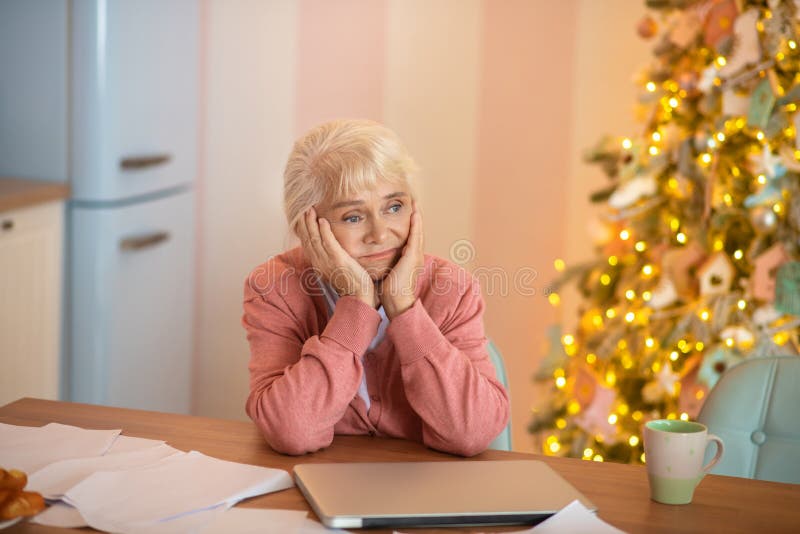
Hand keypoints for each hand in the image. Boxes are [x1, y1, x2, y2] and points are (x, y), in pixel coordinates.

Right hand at [298, 207, 377, 307]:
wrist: (359, 296)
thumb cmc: (350, 282)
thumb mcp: (335, 269)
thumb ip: (329, 258)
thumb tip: (327, 247)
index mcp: (318, 264)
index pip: (306, 244)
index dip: (303, 229)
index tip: (301, 217)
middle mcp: (319, 263)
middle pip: (307, 239)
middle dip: (304, 223)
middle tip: (302, 208)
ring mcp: (327, 262)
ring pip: (315, 239)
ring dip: (311, 223)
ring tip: (310, 210)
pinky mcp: (338, 260)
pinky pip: (328, 243)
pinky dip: (324, 231)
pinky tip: (322, 221)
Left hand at [379, 201, 423, 318]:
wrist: (397, 302)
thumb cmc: (390, 291)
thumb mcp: (389, 273)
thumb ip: (387, 264)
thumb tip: (376, 259)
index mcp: (410, 260)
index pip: (412, 239)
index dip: (411, 226)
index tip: (408, 214)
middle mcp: (416, 256)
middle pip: (417, 233)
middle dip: (416, 218)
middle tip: (414, 203)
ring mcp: (416, 256)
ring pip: (418, 232)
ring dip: (417, 217)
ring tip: (416, 204)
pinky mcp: (413, 256)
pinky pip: (416, 236)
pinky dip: (416, 224)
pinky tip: (415, 213)